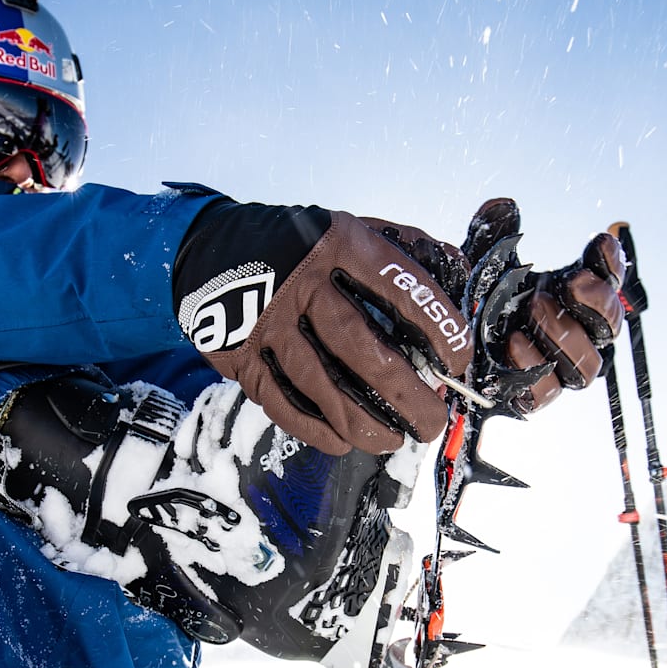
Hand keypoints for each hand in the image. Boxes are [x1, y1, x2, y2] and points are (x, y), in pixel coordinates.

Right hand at [173, 201, 472, 454]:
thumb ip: (401, 246)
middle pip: (361, 346)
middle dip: (405, 393)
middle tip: (433, 420)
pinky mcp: (240, 355)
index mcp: (337, 243)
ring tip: (396, 440)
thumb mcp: (346, 226)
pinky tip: (345, 440)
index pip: (398, 287)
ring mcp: (266, 322)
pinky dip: (316, 428)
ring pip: (321, 384)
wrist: (207, 248)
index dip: (436, 326)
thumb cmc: (296, 244)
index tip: (458, 359)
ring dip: (364, 422)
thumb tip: (458, 270)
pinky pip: (282, 402)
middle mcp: (300, 282)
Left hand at [459, 199, 626, 412]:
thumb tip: (503, 206)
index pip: (612, 284)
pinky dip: (532, 370)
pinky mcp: (527, 396)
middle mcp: (574, 335)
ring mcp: (554, 369)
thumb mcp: (482, 261)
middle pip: (609, 330)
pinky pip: (544, 395)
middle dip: (594, 305)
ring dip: (564, 335)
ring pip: (586, 369)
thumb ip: (494, 233)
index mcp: (574, 301)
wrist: (441, 339)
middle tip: (565, 284)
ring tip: (533, 307)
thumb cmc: (476, 297)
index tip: (596, 240)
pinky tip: (511, 343)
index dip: (611, 264)